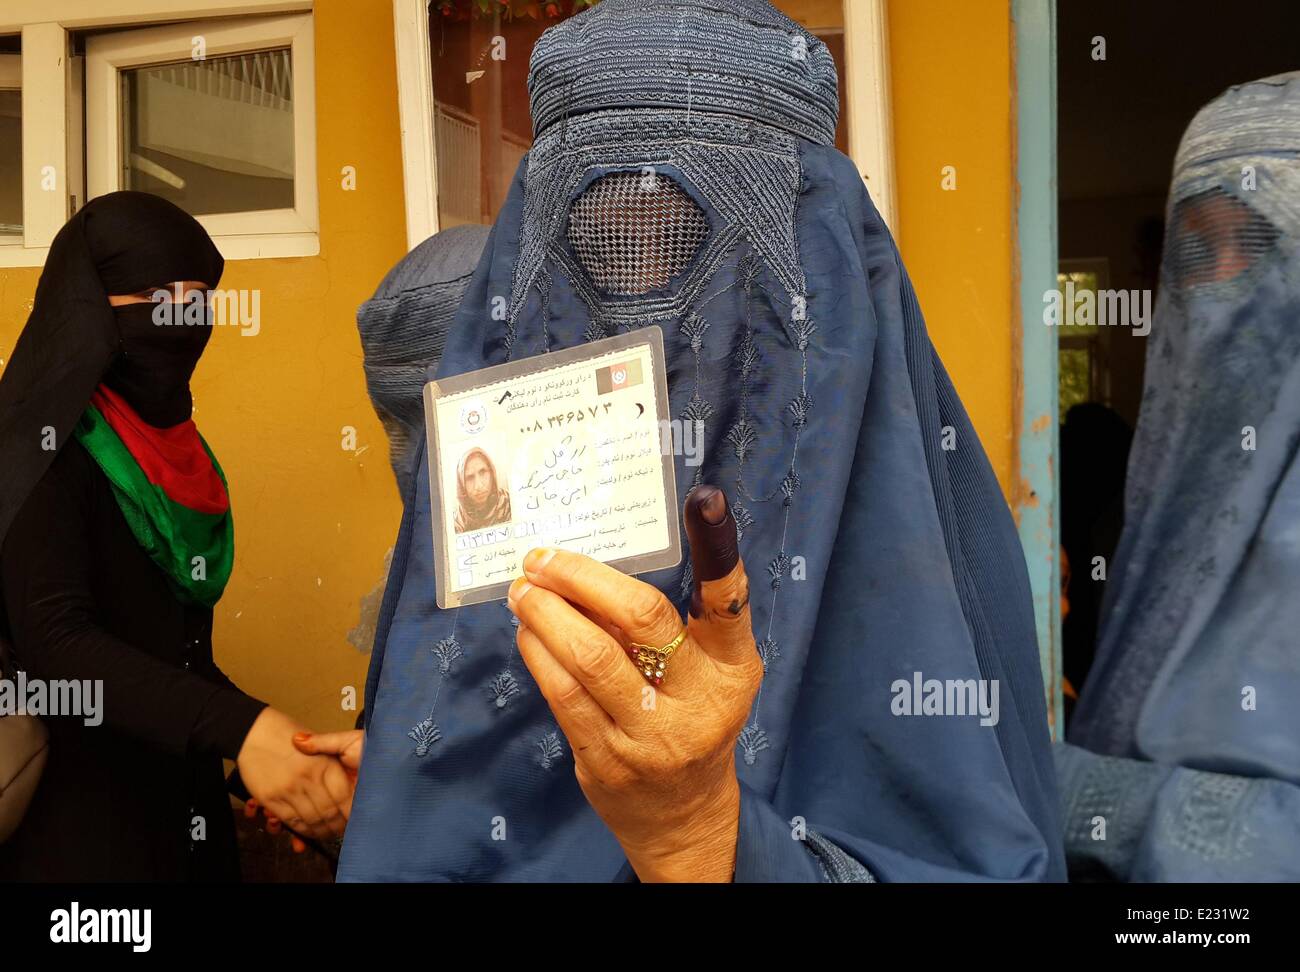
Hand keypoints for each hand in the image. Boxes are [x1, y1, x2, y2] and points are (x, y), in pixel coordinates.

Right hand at [246, 729, 365, 853]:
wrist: (254, 730)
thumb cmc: (288, 734)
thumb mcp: (322, 738)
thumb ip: (339, 762)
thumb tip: (350, 779)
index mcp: (325, 764)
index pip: (343, 798)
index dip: (349, 813)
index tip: (354, 819)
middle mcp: (308, 778)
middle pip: (328, 812)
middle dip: (336, 826)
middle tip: (341, 830)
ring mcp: (289, 789)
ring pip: (309, 819)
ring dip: (319, 831)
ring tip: (326, 833)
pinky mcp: (271, 798)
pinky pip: (289, 820)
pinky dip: (299, 830)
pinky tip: (306, 832)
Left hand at [507, 485, 760, 881]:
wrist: (682, 816)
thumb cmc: (692, 719)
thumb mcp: (710, 672)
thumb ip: (677, 624)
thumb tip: (599, 564)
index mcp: (732, 668)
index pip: (728, 602)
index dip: (719, 549)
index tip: (706, 499)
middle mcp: (699, 699)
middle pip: (641, 619)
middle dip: (581, 577)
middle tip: (543, 557)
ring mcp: (651, 735)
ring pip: (589, 656)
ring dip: (545, 613)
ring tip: (523, 588)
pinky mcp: (605, 760)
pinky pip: (562, 694)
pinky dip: (539, 652)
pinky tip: (528, 631)